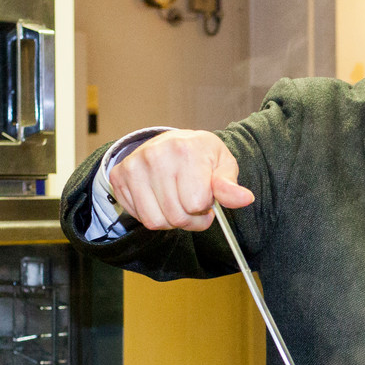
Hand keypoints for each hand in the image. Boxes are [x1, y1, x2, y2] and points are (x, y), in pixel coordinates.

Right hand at [106, 129, 255, 230]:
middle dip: (190, 218)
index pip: (196, 204)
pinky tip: (159, 198)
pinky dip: (153, 215)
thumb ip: (230, 185)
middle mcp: (156, 155)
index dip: (205, 207)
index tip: (206, 198)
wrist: (171, 142)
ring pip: (156, 222)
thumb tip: (244, 199)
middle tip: (192, 202)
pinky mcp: (119, 177)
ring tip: (177, 201)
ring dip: (171, 220)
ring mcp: (134, 166)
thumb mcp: (223, 164)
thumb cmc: (200, 155)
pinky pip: (139, 218)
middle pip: (176, 217)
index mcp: (186, 150)